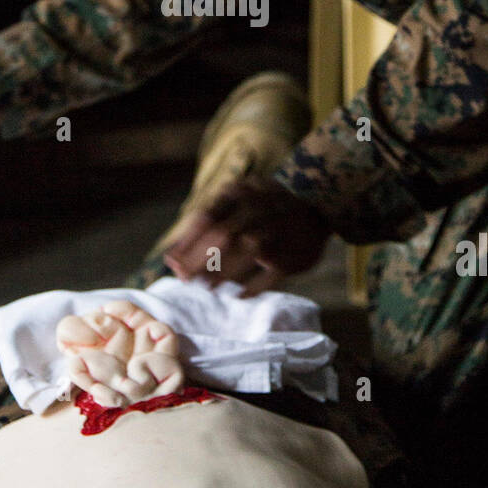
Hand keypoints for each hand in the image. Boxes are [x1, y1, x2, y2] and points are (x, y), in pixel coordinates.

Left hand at [164, 177, 330, 295]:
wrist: (316, 206)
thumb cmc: (263, 208)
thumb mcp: (237, 201)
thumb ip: (207, 225)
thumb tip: (172, 258)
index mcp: (241, 192)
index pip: (206, 218)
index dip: (186, 244)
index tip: (172, 263)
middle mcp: (260, 208)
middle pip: (223, 236)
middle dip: (198, 261)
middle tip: (185, 278)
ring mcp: (279, 231)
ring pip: (245, 253)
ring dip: (221, 274)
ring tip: (208, 286)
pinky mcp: (293, 256)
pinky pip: (269, 275)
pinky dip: (251, 288)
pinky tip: (239, 295)